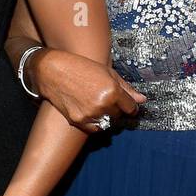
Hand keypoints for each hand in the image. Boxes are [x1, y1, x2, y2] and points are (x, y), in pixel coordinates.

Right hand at [28, 47, 144, 132]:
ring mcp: (90, 114)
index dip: (130, 105)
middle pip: (119, 115)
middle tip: (107, 100)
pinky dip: (95, 123)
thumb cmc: (80, 67)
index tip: (127, 104)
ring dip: (106, 116)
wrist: (52, 70)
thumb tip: (142, 100)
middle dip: (116, 109)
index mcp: (112, 91)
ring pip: (107, 123)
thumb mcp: (107, 72)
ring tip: (97, 105)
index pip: (131, 108)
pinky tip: (90, 111)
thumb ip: (126, 88)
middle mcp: (103, 105)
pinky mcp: (78, 120)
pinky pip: (95, 128)